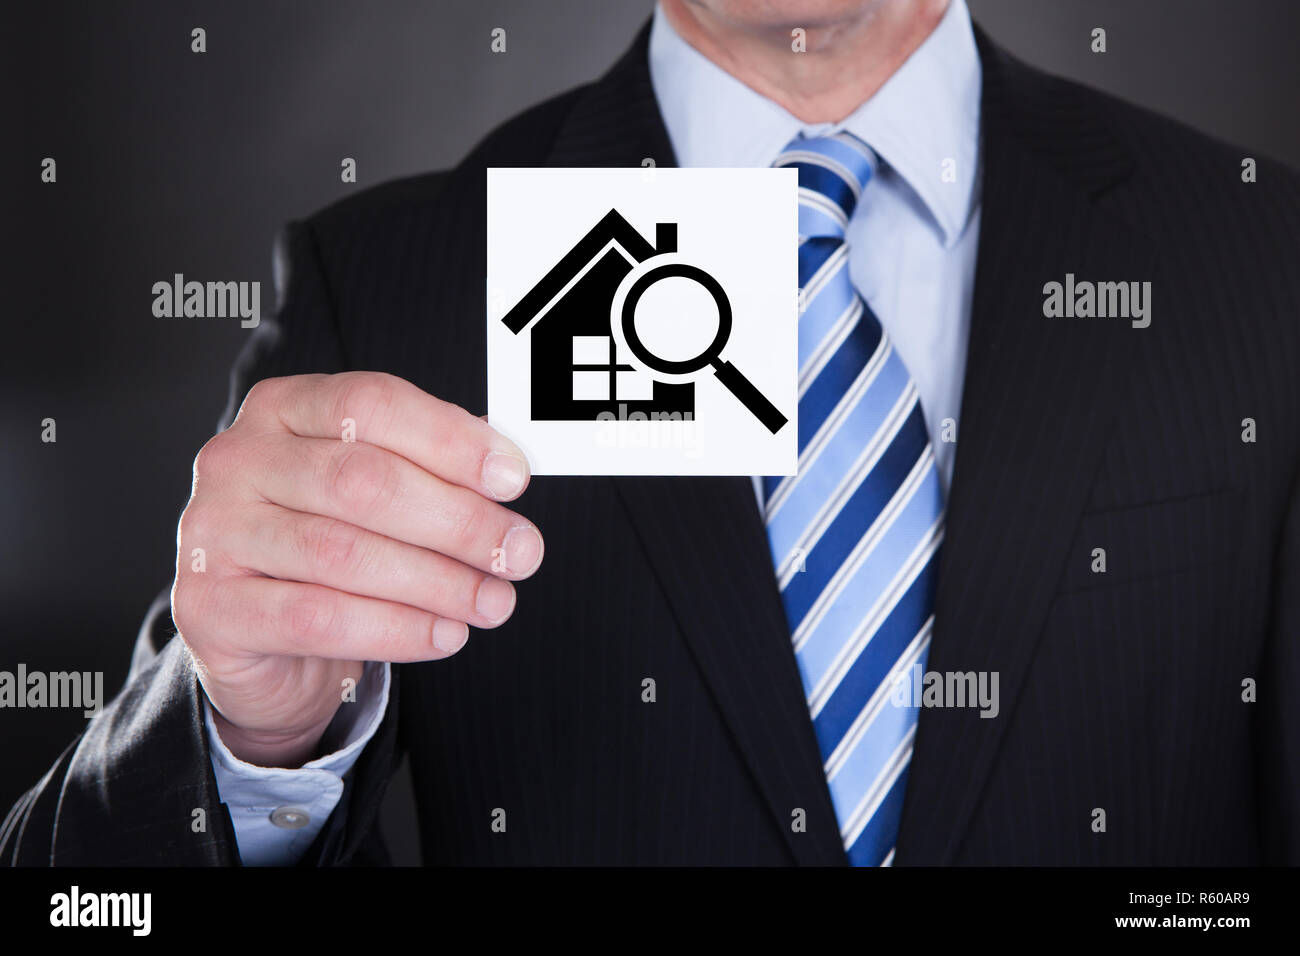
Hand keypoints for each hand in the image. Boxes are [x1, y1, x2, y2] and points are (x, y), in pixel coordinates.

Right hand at [171, 372, 542, 765]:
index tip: (514, 480)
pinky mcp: (208, 607)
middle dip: (458, 521)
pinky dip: (395, 629)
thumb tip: (507, 470)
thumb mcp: (376, 494)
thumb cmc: (332, 548)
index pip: (372, 404)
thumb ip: (429, 470)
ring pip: (343, 553)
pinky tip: (445, 635)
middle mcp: (236, 459)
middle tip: (521, 553)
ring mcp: (212, 531)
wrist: (259, 640)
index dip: (450, 440)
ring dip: (437, 582)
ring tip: (494, 601)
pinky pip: (317, 618)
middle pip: (362, 480)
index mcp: (282, 408)